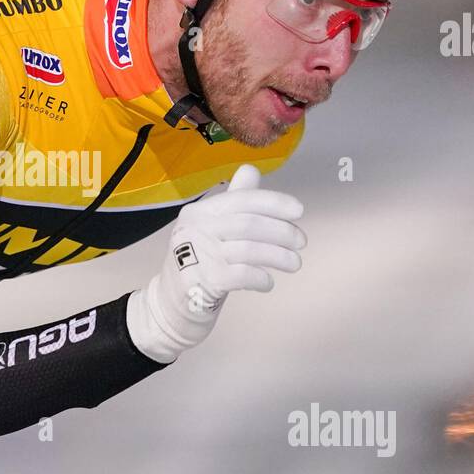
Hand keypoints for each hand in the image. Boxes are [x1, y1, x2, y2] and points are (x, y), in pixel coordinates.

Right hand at [125, 163, 305, 362]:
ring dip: (280, 256)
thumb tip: (250, 170)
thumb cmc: (199, 262)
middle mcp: (195, 229)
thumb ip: (233, 202)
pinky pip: (243, 275)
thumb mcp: (212, 228)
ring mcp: (198, 255)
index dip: (274, 202)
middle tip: (301, 242)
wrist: (172, 303)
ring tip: (295, 263)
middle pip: (249, 224)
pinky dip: (262, 278)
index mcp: (199, 212)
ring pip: (250, 250)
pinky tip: (268, 282)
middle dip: (282, 232)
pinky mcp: (203, 281)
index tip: (299, 211)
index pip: (242, 199)